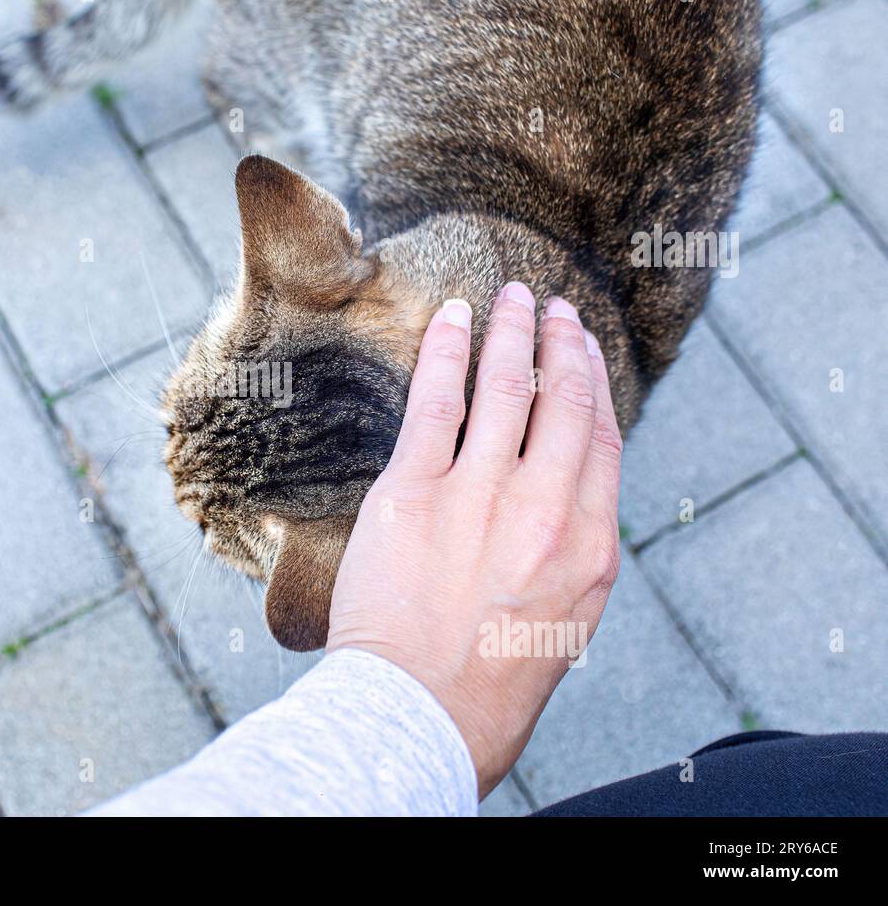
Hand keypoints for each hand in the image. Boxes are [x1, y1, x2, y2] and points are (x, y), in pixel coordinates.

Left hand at [326, 282, 623, 797]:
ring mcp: (479, 496)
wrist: (419, 717)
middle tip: (554, 306)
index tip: (584, 353)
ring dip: (510, 331)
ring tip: (512, 296)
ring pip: (505, 388)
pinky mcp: (413, 493)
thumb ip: (566, 554)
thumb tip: (558, 503)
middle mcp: (545, 511)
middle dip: (560, 343)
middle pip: (564, 402)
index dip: (593, 385)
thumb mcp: (561, 622)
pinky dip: (447, 351)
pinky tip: (453, 318)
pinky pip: (436, 403)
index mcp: (590, 546)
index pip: (601, 440)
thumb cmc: (487, 688)